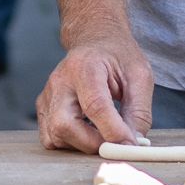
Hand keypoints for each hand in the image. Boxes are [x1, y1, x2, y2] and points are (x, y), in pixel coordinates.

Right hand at [35, 30, 153, 152]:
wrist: (95, 40)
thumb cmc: (118, 56)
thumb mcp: (140, 76)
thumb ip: (139, 111)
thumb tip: (132, 144)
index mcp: (85, 65)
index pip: (95, 105)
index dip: (113, 131)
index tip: (129, 145)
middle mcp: (60, 80)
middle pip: (64, 125)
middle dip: (92, 144)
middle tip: (115, 143)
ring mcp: (48, 94)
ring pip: (56, 136)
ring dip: (83, 144)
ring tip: (103, 131)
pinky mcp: (44, 107)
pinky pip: (51, 138)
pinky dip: (71, 143)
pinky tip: (88, 131)